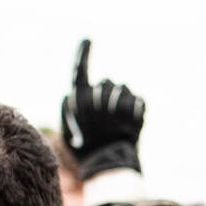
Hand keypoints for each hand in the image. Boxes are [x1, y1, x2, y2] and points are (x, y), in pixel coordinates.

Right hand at [61, 39, 144, 179]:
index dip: (82, 53)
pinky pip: (139, 100)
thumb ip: (66, 110)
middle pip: (107, 82)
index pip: (79, 69)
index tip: (88, 39)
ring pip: (124, 89)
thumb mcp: (67, 131)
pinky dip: (136, 109)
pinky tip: (130, 125)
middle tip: (107, 115)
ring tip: (118, 122)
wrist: (109, 166)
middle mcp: (98, 97)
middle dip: (108, 93)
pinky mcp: (136, 111)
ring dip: (122, 100)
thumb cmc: (85, 150)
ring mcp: (118, 103)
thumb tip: (69, 93)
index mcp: (79, 98)